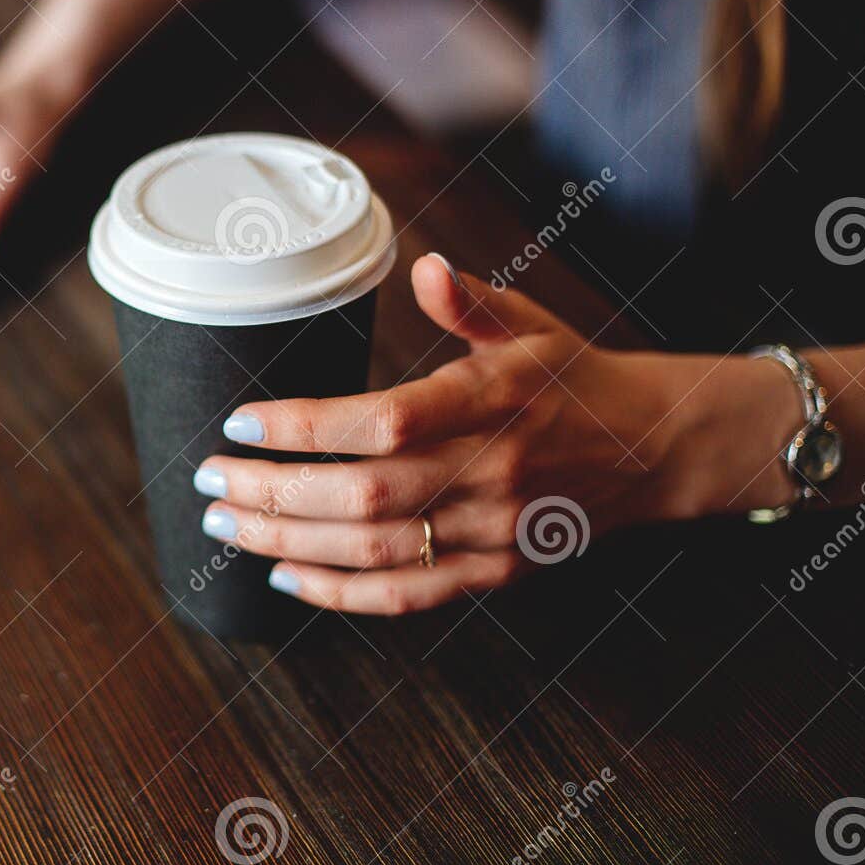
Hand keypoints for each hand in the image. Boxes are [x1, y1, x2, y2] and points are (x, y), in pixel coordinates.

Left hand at [193, 254, 799, 614]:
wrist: (655, 450)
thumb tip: (423, 267)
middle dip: (273, 492)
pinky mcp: (493, 573)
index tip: (241, 423)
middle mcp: (491, 470)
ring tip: (227, 525)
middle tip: (209, 481)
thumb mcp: (531, 325)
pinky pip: (405, 596)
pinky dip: (338, 593)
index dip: (304, 428)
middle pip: (363, 495)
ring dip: (288, 542)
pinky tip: (284, 576)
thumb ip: (469, 303)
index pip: (383, 422)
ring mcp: (491, 531)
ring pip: (373, 551)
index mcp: (494, 400)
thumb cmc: (575, 379)